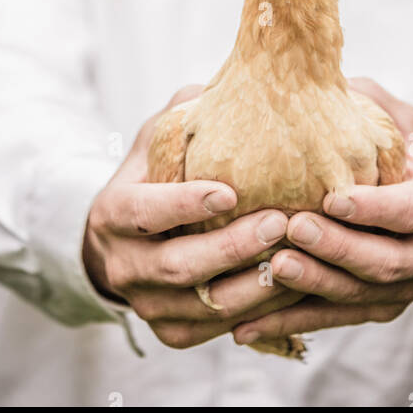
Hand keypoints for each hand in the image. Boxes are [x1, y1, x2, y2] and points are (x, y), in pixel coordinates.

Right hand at [82, 86, 304, 349]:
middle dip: (232, 248)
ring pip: (205, 306)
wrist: (121, 241)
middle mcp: (124, 265)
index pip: (145, 212)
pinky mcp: (172, 332)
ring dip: (255, 285)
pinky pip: (218, 330)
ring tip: (299, 257)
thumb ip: (190, 112)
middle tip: (279, 223)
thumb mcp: (158, 137)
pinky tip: (294, 286)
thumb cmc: (153, 174)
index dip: (184, 205)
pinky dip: (258, 311)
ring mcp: (147, 305)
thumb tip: (243, 81)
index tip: (229, 192)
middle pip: (180, 267)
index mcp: (114, 213)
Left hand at [232, 78, 412, 348]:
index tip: (333, 197)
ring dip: (313, 286)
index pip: (409, 210)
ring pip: (357, 295)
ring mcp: (403, 290)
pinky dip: (291, 323)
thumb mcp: (405, 125)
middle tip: (292, 230)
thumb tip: (324, 75)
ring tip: (270, 271)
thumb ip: (372, 104)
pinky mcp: (376, 310)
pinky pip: (332, 320)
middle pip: (382, 260)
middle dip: (336, 248)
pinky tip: (246, 326)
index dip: (374, 209)